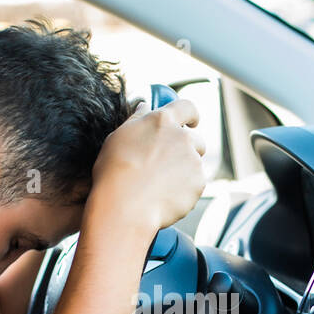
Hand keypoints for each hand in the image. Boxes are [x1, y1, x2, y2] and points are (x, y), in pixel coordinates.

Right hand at [87, 98, 205, 237]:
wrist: (124, 206)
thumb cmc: (115, 172)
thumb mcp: (119, 137)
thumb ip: (136, 119)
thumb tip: (145, 107)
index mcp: (162, 121)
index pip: (186, 107)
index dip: (191, 115)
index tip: (192, 121)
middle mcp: (182, 137)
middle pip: (195, 139)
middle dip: (187, 149)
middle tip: (168, 164)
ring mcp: (193, 161)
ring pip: (194, 164)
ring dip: (184, 171)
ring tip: (159, 185)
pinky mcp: (198, 183)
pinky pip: (195, 185)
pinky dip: (184, 190)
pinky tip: (164, 196)